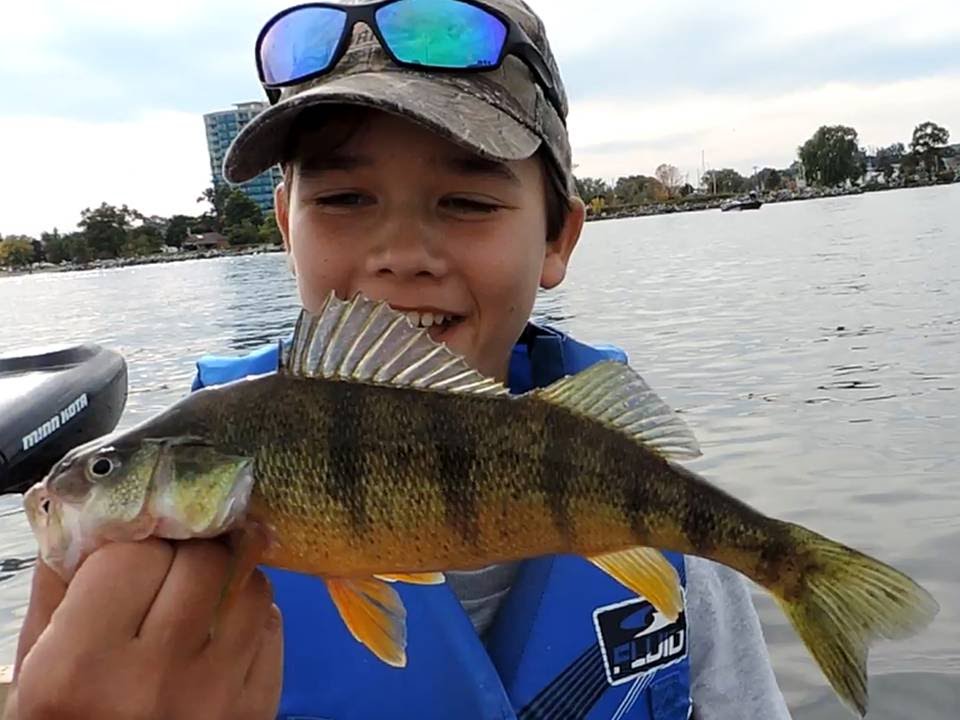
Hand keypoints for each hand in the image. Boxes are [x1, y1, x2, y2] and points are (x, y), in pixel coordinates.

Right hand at [4, 539, 282, 719]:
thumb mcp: (35, 668)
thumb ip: (59, 587)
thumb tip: (89, 508)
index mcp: (79, 670)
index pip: (134, 554)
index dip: (134, 544)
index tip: (132, 553)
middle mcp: (152, 683)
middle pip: (202, 560)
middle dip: (187, 550)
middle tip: (173, 562)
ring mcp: (214, 699)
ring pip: (250, 585)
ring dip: (228, 576)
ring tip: (200, 592)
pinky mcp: (257, 711)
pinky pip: (272, 626)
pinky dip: (252, 615)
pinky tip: (222, 629)